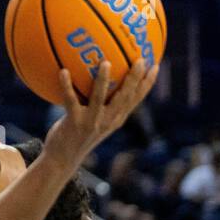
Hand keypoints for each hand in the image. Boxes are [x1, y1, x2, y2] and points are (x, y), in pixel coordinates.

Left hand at [43, 60, 157, 165]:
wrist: (63, 159)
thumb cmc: (77, 134)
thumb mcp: (94, 120)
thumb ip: (101, 103)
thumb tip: (102, 75)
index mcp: (116, 119)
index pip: (137, 99)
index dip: (148, 83)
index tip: (156, 65)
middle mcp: (108, 121)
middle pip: (125, 97)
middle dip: (135, 78)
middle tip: (140, 60)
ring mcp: (91, 122)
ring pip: (100, 98)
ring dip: (103, 81)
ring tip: (105, 63)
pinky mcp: (74, 123)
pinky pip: (70, 100)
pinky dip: (66, 85)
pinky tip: (63, 71)